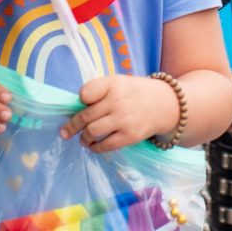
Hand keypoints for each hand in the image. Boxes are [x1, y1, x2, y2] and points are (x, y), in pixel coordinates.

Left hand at [65, 72, 181, 152]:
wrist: (166, 105)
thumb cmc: (136, 93)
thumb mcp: (119, 82)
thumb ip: (99, 91)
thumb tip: (75, 110)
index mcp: (114, 84)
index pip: (85, 93)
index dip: (80, 99)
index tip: (82, 104)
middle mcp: (117, 101)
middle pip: (85, 116)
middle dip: (72, 126)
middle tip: (65, 132)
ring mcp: (123, 120)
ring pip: (92, 132)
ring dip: (83, 138)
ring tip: (83, 139)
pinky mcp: (129, 136)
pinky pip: (105, 146)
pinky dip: (95, 148)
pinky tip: (93, 146)